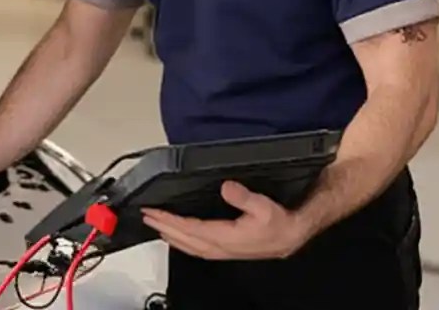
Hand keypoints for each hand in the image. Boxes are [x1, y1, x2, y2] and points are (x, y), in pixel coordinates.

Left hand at [141, 181, 315, 260]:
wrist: (292, 235)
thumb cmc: (280, 222)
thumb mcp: (265, 205)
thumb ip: (244, 197)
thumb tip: (226, 187)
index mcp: (226, 237)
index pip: (189, 229)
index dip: (169, 220)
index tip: (153, 211)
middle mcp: (221, 247)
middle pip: (184, 239)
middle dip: (163, 227)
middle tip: (146, 215)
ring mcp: (222, 251)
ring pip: (189, 246)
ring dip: (170, 235)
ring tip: (155, 225)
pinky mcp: (226, 250)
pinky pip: (197, 248)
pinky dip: (183, 241)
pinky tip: (178, 236)